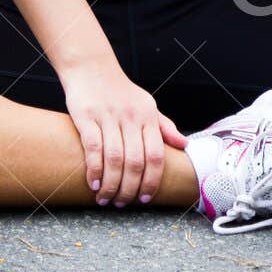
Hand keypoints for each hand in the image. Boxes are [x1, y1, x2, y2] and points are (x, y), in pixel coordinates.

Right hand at [60, 62, 187, 206]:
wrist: (92, 68)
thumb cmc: (121, 91)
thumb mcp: (147, 105)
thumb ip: (165, 127)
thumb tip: (184, 146)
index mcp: (149, 116)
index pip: (156, 155)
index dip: (152, 180)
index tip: (145, 198)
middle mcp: (131, 117)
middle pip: (135, 162)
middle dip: (129, 188)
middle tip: (122, 203)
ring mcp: (109, 117)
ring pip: (114, 158)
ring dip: (111, 184)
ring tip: (106, 199)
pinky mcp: (87, 116)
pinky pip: (93, 148)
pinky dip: (94, 169)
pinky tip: (94, 183)